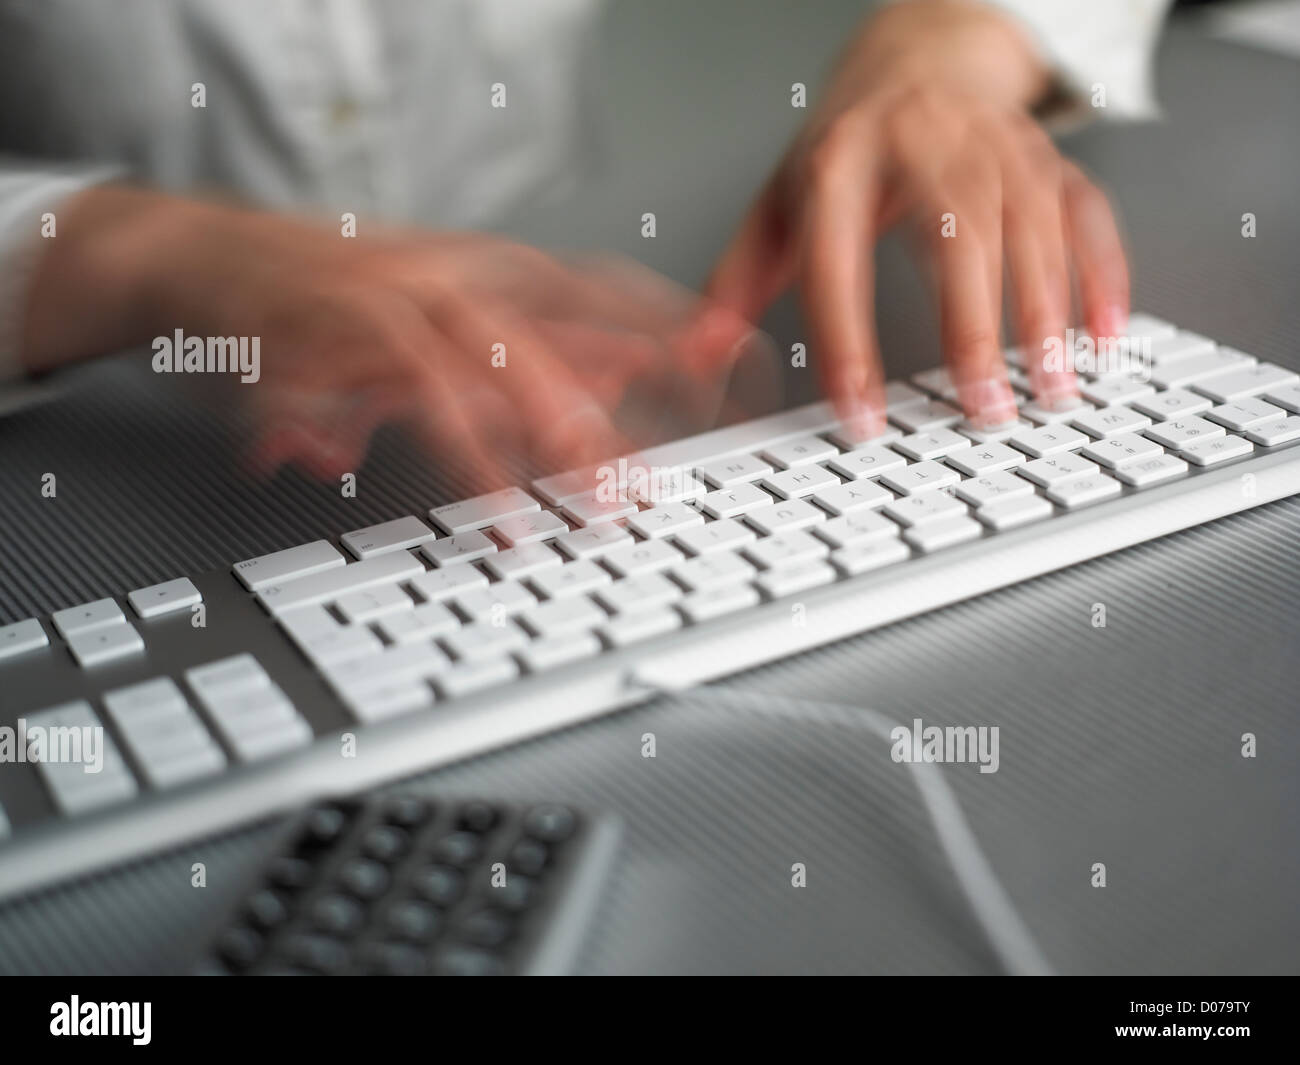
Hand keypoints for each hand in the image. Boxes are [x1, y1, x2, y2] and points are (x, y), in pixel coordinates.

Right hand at [23, 188, 756, 486]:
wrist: (201, 260)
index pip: (609, 292)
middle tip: (689, 464)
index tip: (740, 375)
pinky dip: (476, 464)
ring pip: (516, 363)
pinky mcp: (353, 338)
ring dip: (570, 437)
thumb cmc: (327, 305)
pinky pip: (433, 404)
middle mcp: (463, 277)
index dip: (678, 332)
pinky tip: (506, 513)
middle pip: (582, 327)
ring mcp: (410, 300)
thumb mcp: (433, 327)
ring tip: (608, 503)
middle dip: (645, 395)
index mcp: (490, 272)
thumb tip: (604, 406)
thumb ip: (515, 365)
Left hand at [707, 0, 1129, 434]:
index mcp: (838, 161)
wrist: (918, 58)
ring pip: (1030, 225)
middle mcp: (922, 143)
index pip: (838, 262)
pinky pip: (1086, 210)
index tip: (862, 414)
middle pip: (954, 237)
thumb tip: (700, 353)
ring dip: (1046, 311)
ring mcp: (991, 143)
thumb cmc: (845, 146)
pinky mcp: (1044, 153)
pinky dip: (1103, 271)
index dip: (849, 345)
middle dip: (974, 329)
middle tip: (984, 408)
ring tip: (1053, 386)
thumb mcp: (778, 204)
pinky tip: (1104, 332)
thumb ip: (738, 281)